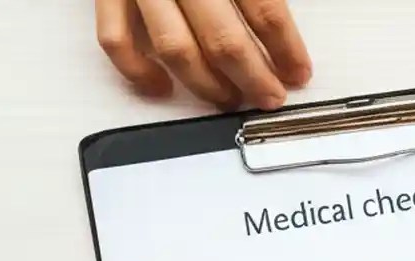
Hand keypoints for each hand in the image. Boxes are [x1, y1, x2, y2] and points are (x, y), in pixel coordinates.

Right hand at [95, 0, 311, 108]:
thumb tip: (281, 23)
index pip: (265, 9)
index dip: (287, 49)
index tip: (298, 72)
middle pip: (224, 39)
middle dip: (254, 78)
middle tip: (270, 96)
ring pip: (176, 49)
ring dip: (207, 85)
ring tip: (229, 98)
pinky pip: (115, 39)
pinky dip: (137, 71)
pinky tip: (162, 85)